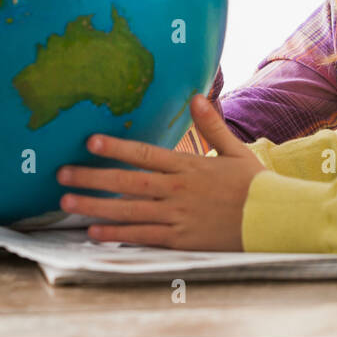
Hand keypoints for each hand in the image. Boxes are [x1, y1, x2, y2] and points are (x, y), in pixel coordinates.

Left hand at [57, 94, 265, 249]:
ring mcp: (178, 216)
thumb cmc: (255, 185)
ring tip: (67, 201)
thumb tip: (195, 96)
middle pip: (128, 183)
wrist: (274, 219)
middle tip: (61, 174)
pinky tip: (94, 231)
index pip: (146, 154)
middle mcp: (179, 190)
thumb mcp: (236, 150)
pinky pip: (143, 237)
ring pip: (129, 211)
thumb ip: (212, 125)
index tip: (90, 141)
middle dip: (93, 177)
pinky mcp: (181, 240)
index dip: (116, 147)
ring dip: (96, 205)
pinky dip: (118, 235)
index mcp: (190, 167)